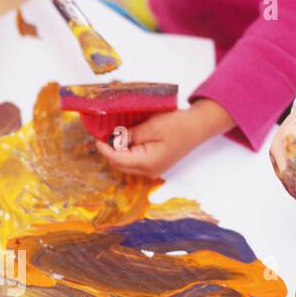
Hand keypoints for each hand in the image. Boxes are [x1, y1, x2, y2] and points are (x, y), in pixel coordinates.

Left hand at [94, 99, 231, 174]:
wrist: (198, 126)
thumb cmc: (178, 124)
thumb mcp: (151, 126)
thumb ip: (130, 135)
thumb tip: (113, 139)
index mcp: (148, 163)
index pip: (117, 159)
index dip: (104, 148)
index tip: (96, 137)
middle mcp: (149, 171)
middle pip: (120, 164)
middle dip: (109, 151)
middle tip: (103, 134)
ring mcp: (153, 170)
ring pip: (126, 164)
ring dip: (118, 151)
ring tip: (113, 135)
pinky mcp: (155, 164)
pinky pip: (135, 161)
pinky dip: (127, 151)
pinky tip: (126, 139)